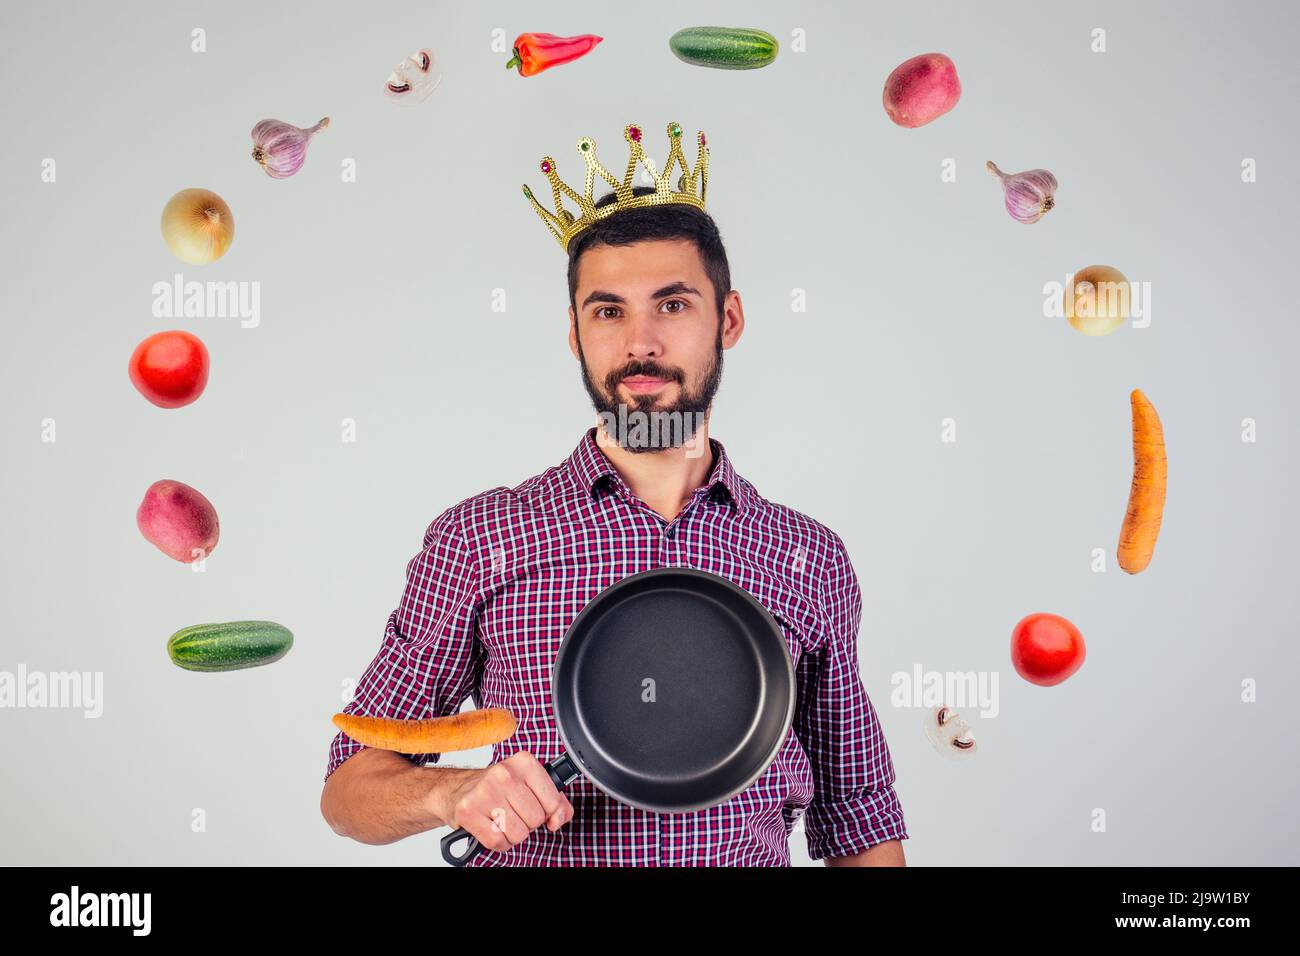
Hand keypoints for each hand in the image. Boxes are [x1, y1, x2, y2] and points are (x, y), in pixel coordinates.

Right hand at [440, 752, 574, 852]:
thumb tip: (558, 820)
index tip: (536, 807)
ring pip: (518, 834)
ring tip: (501, 818)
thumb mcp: (530, 784)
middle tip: (513, 811)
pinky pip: (498, 842)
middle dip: (527, 822)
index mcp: (524, 763)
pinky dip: (498, 841)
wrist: (457, 789)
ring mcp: (485, 792)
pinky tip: (491, 827)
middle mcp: (504, 774)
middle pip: (536, 820)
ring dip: (512, 834)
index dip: (548, 812)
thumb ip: (556, 801)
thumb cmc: (498, 788)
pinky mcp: (469, 811)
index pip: (554, 801)